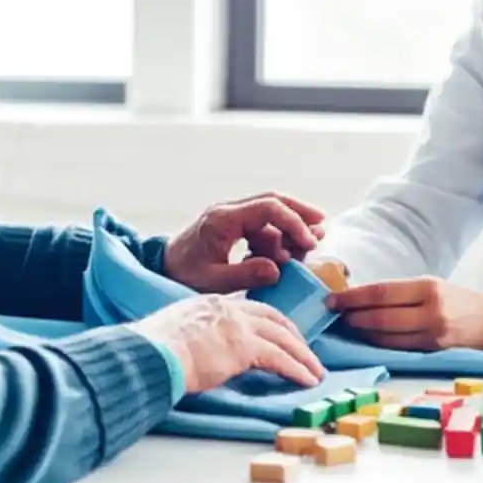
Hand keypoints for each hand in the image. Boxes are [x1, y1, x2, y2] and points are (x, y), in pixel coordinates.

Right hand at [129, 294, 325, 393]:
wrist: (152, 352)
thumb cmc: (154, 349)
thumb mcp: (177, 332)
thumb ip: (196, 335)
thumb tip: (200, 351)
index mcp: (211, 303)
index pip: (250, 308)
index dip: (270, 321)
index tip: (281, 333)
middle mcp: (229, 308)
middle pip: (273, 318)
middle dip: (294, 335)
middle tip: (306, 351)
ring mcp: (238, 326)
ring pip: (282, 337)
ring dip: (302, 356)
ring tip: (315, 371)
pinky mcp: (244, 347)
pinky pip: (279, 358)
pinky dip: (296, 369)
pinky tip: (306, 379)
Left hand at [163, 193, 325, 293]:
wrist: (161, 270)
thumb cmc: (182, 275)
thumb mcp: (211, 282)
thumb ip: (245, 275)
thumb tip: (277, 269)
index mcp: (223, 219)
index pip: (267, 208)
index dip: (292, 222)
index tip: (308, 242)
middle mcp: (228, 212)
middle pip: (272, 201)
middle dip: (299, 213)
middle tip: (322, 228)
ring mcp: (231, 218)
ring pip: (270, 214)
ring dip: (289, 230)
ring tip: (305, 249)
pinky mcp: (232, 228)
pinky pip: (262, 227)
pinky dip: (276, 239)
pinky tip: (282, 258)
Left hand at [325, 276, 482, 352]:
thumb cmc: (458, 300)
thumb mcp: (432, 286)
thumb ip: (400, 293)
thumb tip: (359, 297)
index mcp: (428, 288)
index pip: (381, 293)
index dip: (352, 298)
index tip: (331, 299)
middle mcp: (430, 312)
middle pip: (380, 317)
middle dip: (352, 317)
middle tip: (333, 314)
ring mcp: (432, 336)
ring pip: (385, 338)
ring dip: (361, 333)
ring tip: (346, 326)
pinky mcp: (432, 354)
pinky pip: (397, 349)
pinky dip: (378, 344)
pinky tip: (366, 339)